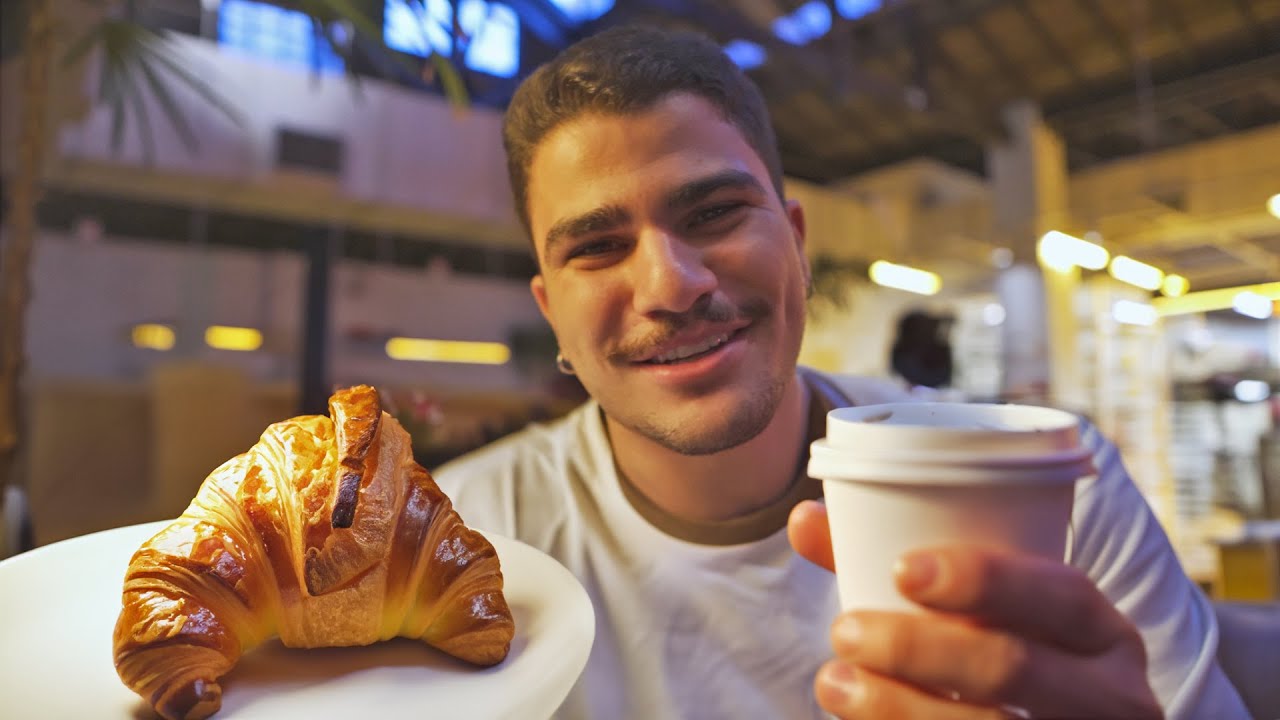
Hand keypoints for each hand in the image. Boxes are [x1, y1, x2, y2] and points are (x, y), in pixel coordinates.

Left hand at [788, 500, 1161, 719]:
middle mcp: (1110, 696)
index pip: (1061, 594)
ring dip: (898, 707)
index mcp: (1102, 633)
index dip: (986, 579)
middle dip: (920, 649)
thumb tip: (804, 517)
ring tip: (833, 682)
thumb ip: (901, 567)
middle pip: (1016, 669)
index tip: (905, 569)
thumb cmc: (1008, 659)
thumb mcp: (989, 618)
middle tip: (845, 630)